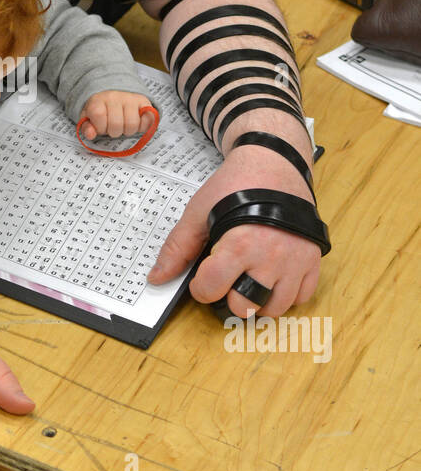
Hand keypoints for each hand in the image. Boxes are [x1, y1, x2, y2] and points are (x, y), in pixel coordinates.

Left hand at [80, 90, 153, 140]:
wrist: (112, 93)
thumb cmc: (100, 110)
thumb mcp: (88, 118)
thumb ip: (87, 128)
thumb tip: (90, 134)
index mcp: (98, 100)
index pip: (99, 116)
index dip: (100, 127)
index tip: (101, 126)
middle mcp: (115, 96)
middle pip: (117, 124)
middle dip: (114, 132)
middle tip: (113, 127)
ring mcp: (131, 98)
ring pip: (132, 124)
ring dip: (128, 131)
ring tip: (123, 125)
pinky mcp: (144, 101)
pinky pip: (148, 119)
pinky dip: (143, 126)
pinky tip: (136, 123)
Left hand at [147, 146, 320, 316]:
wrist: (274, 162)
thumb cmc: (236, 184)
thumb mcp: (199, 211)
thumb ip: (178, 246)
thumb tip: (157, 277)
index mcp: (239, 245)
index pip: (212, 290)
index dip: (200, 288)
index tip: (203, 277)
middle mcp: (271, 257)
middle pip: (245, 307)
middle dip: (230, 297)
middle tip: (228, 279)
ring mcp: (296, 260)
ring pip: (276, 308)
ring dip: (259, 301)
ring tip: (250, 281)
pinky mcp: (313, 258)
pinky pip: (303, 296)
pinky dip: (288, 294)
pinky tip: (274, 279)